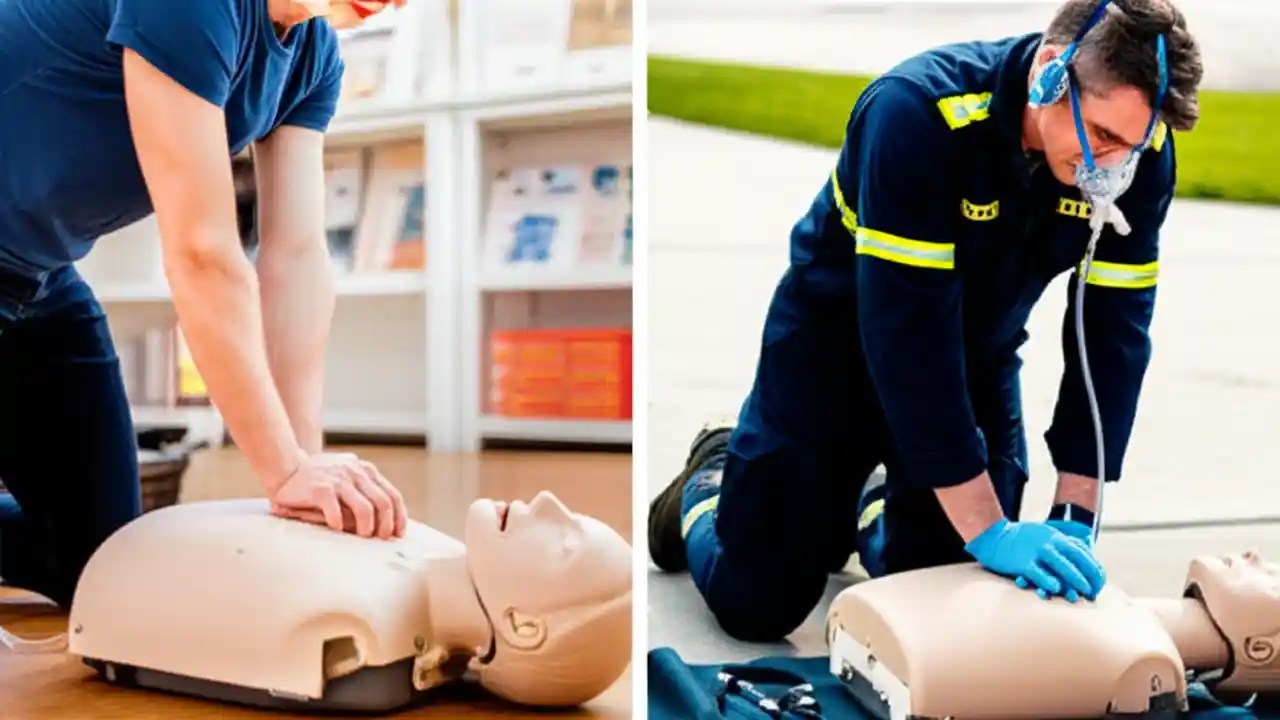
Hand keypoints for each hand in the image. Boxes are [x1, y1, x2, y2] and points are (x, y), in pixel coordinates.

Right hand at [267, 452, 406, 538]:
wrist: (284, 467)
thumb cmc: (317, 480)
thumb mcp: (346, 478)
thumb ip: (363, 492)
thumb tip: (384, 522)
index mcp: (365, 470)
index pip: (392, 495)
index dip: (399, 517)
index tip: (398, 534)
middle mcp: (355, 472)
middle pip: (384, 503)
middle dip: (385, 525)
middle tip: (379, 539)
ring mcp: (338, 479)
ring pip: (365, 508)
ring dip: (367, 527)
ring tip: (361, 537)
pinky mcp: (321, 488)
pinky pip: (336, 511)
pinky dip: (339, 523)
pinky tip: (336, 529)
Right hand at [964, 518, 1104, 601]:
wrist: (992, 535)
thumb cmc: (1018, 539)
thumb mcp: (1043, 533)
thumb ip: (1060, 542)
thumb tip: (1083, 549)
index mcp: (1055, 535)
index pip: (1082, 552)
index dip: (1093, 568)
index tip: (1099, 582)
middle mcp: (1049, 541)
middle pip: (1076, 560)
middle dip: (1088, 577)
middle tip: (1094, 592)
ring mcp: (1035, 551)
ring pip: (1062, 567)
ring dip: (1074, 581)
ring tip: (1080, 594)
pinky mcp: (1022, 562)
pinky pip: (1039, 573)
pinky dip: (1049, 582)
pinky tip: (1055, 590)